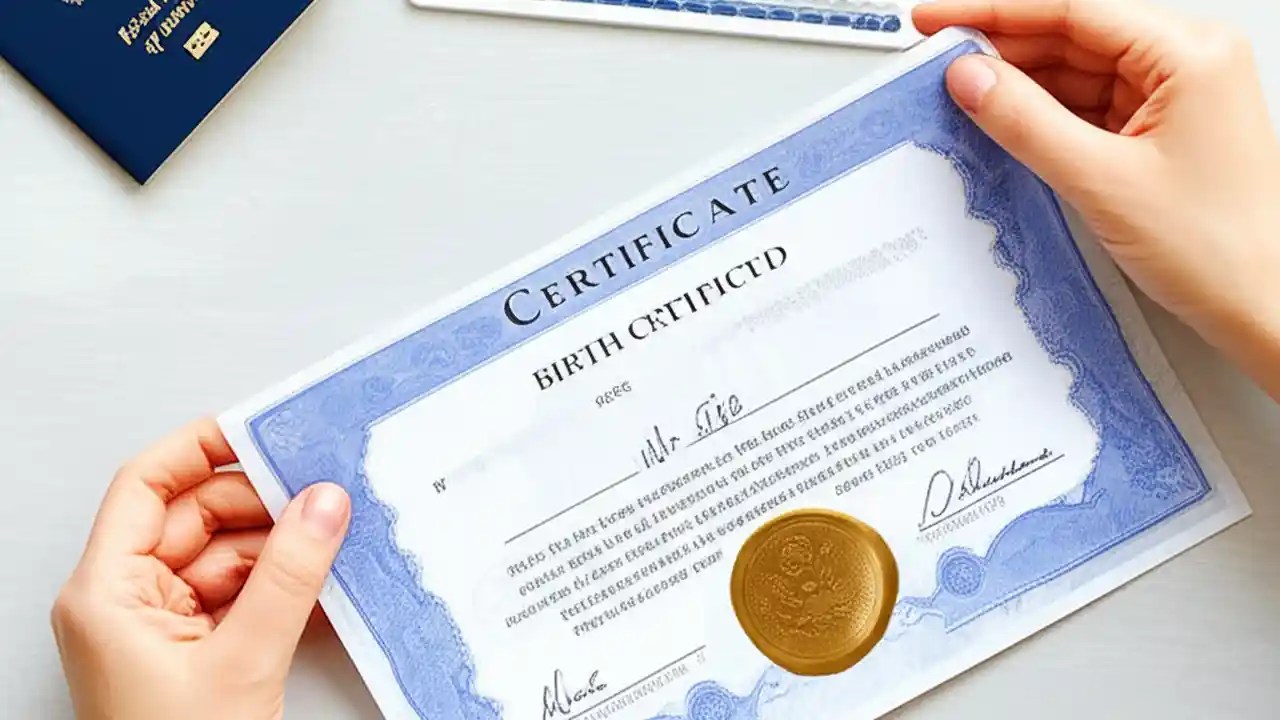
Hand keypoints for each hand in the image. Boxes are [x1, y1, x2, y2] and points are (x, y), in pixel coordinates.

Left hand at [51, 419, 350, 719]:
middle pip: (195, 518)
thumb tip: (322, 505)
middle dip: (261, 502)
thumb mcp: (244, 661)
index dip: (201, 448)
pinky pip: (240, 594)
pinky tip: (321, 577)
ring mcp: (162, 627)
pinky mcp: (195, 651)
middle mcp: (126, 602)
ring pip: (225, 555)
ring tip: (333, 533)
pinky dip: (281, 584)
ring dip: (280, 545)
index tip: (259, 430)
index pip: (147, 486)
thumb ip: (289, 575)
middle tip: (320, 488)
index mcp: (106, 593)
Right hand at [914, 0, 1279, 399]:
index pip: (1072, 10)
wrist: (1263, 305)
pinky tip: (1003, 121)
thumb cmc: (1219, 248)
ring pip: (1076, 73)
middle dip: (1002, 48)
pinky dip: (1044, 115)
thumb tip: (970, 77)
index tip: (938, 18)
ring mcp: (1175, 97)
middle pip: (1072, 36)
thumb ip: (1025, 122)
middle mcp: (1188, 63)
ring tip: (959, 94)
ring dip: (1019, 84)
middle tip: (937, 58)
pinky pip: (1089, 108)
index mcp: (1190, 53)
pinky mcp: (1161, 132)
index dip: (995, 12)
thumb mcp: (1100, 180)